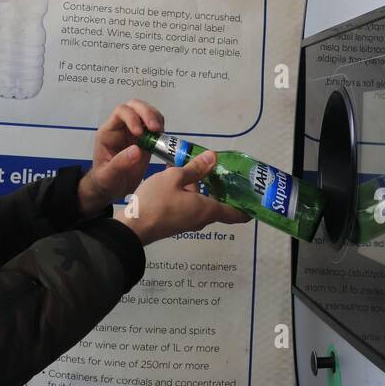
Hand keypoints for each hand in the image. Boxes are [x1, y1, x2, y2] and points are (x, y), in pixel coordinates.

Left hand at [77, 99, 164, 216]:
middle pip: (134, 106)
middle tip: (156, 128)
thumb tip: (137, 150)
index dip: (132, 118)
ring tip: (160, 133)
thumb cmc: (105, 181)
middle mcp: (122, 128)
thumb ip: (120, 163)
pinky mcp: (145, 140)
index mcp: (109, 132)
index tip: (140, 133)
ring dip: (156, 118)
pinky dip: (161, 128)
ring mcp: (134, 132)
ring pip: (146, 112)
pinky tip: (162, 139)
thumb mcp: (108, 175)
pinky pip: (155, 126)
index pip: (120, 113)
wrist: (111, 189)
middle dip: (147, 113)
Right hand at [118, 152, 250, 245]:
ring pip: (201, 202)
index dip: (247, 206)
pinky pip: (189, 205)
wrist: (132, 227)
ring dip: (202, 187)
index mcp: (207, 210)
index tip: (252, 195)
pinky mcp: (175, 221)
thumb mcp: (174, 178)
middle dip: (222, 188)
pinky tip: (178, 175)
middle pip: (218, 204)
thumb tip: (214, 158)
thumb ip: (194, 168)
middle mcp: (201, 218)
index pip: (236, 214)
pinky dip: (190, 192)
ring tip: (197, 166)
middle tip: (224, 170)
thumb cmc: (156, 202)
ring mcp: (187, 221)